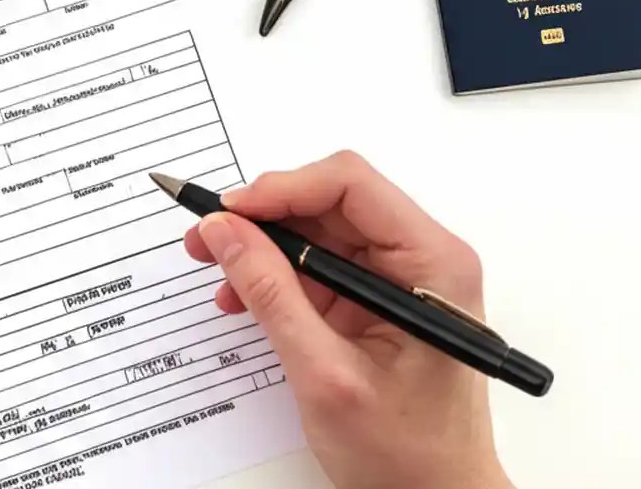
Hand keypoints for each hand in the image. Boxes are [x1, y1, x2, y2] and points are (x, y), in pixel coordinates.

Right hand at [184, 151, 512, 488]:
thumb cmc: (409, 454)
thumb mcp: (325, 373)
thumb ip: (271, 295)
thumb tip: (225, 233)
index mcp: (432, 265)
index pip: (351, 185)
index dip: (282, 189)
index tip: (229, 212)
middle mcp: (421, 260)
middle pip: (330, 202)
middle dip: (263, 216)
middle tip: (208, 238)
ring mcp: (398, 280)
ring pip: (318, 231)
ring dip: (262, 247)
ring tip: (216, 270)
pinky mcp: (375, 301)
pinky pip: (317, 266)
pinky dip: (274, 276)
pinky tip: (243, 299)